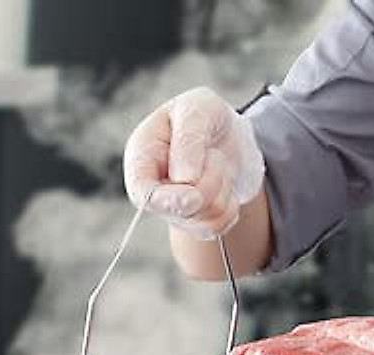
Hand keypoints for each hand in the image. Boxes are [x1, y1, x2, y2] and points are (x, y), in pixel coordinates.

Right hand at [123, 86, 264, 239]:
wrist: (227, 134)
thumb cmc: (205, 117)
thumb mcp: (197, 109)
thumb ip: (188, 139)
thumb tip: (185, 178)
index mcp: (142, 156)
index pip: (142, 193)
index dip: (168, 201)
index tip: (194, 196)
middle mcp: (154, 189)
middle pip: (181, 209)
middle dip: (209, 182)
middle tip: (214, 154)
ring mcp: (174, 211)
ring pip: (205, 219)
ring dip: (223, 188)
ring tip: (218, 164)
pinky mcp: (195, 224)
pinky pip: (219, 227)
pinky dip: (231, 205)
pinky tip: (225, 184)